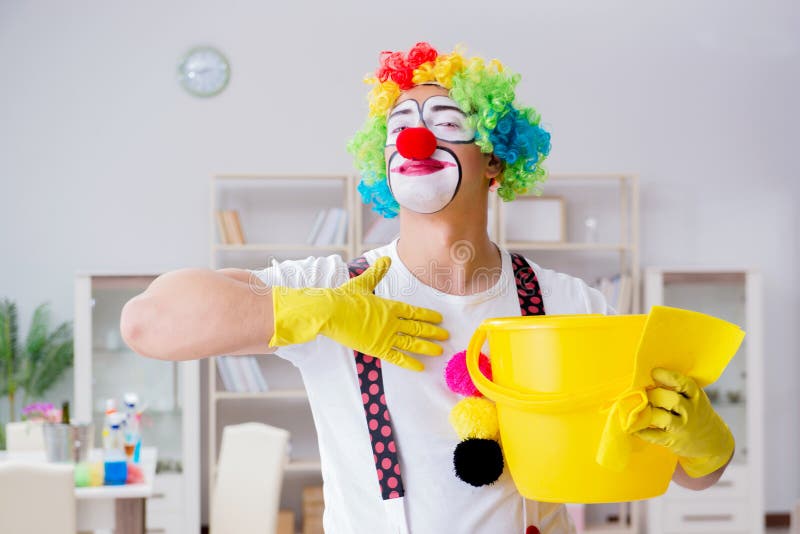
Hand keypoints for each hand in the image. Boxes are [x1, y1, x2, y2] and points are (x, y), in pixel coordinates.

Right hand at [269, 256, 448, 370]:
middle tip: (446, 336)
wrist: (330, 311)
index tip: (439, 318)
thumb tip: (386, 259)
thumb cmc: (344, 297)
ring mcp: (385, 335)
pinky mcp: (376, 348)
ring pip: (411, 343)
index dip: (428, 315)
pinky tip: (420, 367)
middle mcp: (391, 321)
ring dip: (426, 347)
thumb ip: (376, 273)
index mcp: (390, 305)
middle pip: (417, 328)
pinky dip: (409, 362)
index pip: (414, 311)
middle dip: (433, 332)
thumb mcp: (363, 283)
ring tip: (439, 351)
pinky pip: (396, 357)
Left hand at [634, 368, 734, 477]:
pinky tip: (632, 425)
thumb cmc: (694, 412)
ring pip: (663, 418)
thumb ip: (676, 387)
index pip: (684, 384)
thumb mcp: (693, 398)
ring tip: (637, 408)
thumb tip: (647, 376)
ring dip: (648, 412)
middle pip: (672, 400)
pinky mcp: (672, 441)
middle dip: (654, 395)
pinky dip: (641, 430)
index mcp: (695, 396)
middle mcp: (690, 411)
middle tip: (644, 393)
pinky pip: (654, 436)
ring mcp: (681, 428)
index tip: (653, 372)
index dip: (668, 377)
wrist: (713, 442)